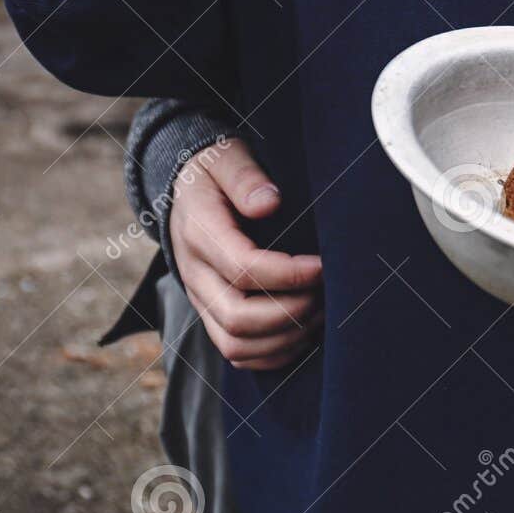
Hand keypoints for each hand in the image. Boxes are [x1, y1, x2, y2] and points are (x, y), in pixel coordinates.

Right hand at [168, 138, 323, 370]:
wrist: (187, 190)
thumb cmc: (216, 172)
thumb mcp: (226, 158)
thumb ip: (245, 178)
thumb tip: (269, 203)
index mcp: (200, 233)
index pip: (242, 268)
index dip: (288, 274)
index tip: (324, 266)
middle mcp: (195, 273)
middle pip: (238, 316)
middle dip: (291, 312)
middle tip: (327, 294)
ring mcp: (201, 299)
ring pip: (236, 344)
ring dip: (286, 337)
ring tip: (321, 312)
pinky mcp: (211, 314)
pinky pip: (236, 353)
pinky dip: (273, 354)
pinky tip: (304, 332)